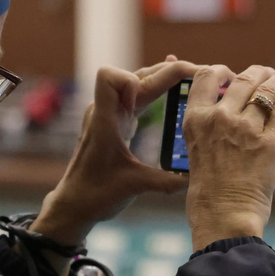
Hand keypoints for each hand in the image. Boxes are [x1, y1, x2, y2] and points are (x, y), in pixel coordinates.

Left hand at [32, 57, 194, 248]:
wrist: (74, 204)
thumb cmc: (95, 195)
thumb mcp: (134, 187)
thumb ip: (166, 181)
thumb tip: (197, 176)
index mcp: (105, 122)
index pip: (108, 78)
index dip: (131, 80)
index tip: (148, 96)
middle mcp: (106, 112)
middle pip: (136, 75)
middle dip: (167, 71)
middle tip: (200, 72)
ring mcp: (111, 115)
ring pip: (138, 82)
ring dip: (164, 77)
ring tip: (194, 75)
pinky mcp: (117, 122)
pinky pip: (137, 95)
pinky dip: (157, 88)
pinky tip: (175, 83)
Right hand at [182, 64, 274, 250]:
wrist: (224, 215)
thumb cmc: (209, 189)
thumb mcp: (197, 150)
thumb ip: (210, 125)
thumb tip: (231, 106)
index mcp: (196, 120)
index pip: (206, 77)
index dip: (221, 71)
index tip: (230, 74)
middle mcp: (220, 118)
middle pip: (243, 80)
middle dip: (256, 73)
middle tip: (264, 73)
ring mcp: (247, 128)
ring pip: (266, 90)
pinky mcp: (272, 141)